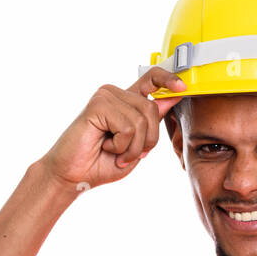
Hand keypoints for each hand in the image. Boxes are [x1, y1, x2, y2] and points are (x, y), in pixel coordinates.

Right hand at [40, 67, 186, 191]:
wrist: (74, 176)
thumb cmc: (101, 164)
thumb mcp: (136, 147)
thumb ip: (151, 125)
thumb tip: (169, 100)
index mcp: (126, 102)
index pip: (151, 79)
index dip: (168, 79)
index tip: (182, 87)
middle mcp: (116, 94)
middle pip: (153, 109)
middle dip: (147, 140)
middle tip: (126, 154)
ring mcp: (106, 96)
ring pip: (142, 120)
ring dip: (132, 147)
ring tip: (113, 152)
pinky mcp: (98, 104)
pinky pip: (127, 126)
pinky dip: (121, 145)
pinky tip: (105, 146)